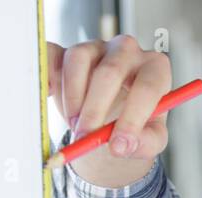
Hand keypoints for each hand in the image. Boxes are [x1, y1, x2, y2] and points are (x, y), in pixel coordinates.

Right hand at [45, 36, 171, 187]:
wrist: (111, 121)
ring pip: (78, 59)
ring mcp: (95, 47)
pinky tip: (48, 99)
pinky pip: (51, 56)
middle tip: (85, 137)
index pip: (148, 86)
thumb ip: (145, 144)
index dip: (132, 118)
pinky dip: (46, 78)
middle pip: (110, 71)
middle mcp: (127, 51)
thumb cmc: (135, 126)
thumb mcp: (149, 140)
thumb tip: (121, 146)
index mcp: (155, 69)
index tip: (118, 146)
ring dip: (72, 97)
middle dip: (95, 109)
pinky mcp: (67, 51)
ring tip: (75, 124)